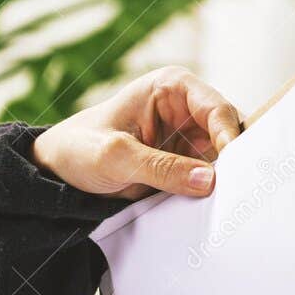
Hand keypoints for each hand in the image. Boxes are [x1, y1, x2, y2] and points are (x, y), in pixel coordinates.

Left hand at [30, 66, 242, 200]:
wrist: (56, 171)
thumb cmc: (76, 149)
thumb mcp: (113, 156)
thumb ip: (159, 167)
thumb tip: (208, 180)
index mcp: (170, 86)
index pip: (216, 109)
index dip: (230, 137)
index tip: (232, 167)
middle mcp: (186, 107)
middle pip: (229, 133)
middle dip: (234, 160)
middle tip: (237, 190)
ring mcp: (188, 136)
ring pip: (226, 158)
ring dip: (226, 179)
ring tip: (225, 202)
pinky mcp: (185, 163)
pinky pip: (211, 177)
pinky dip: (215, 191)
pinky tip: (214, 207)